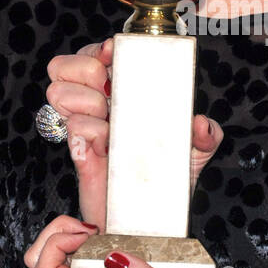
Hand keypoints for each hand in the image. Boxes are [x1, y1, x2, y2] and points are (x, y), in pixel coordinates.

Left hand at [24, 214, 260, 267]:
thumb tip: (113, 260)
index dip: (56, 244)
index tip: (88, 232)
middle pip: (42, 266)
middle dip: (55, 235)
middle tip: (87, 227)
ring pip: (57, 264)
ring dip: (69, 237)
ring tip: (98, 230)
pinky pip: (78, 263)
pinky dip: (83, 242)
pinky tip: (108, 236)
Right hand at [43, 39, 224, 232]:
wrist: (150, 219)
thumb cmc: (167, 179)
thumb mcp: (196, 151)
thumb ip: (207, 134)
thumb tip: (200, 123)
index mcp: (120, 94)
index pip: (94, 54)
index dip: (97, 49)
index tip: (112, 52)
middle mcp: (97, 106)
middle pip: (64, 67)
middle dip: (86, 71)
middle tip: (110, 91)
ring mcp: (84, 129)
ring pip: (60, 93)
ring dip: (86, 102)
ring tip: (109, 121)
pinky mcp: (78, 153)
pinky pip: (74, 129)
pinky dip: (91, 132)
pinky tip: (107, 146)